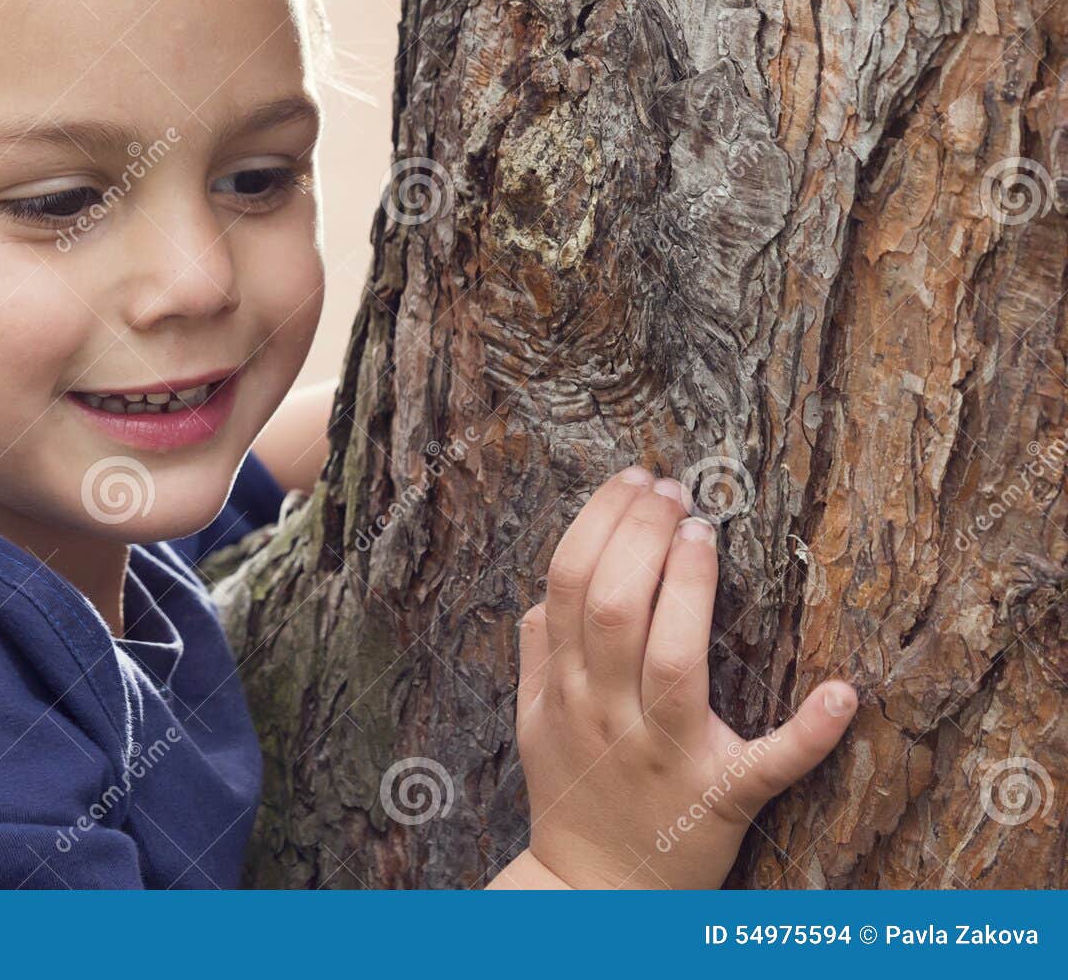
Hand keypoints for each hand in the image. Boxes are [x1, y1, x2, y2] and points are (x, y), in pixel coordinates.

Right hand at [499, 465, 857, 888]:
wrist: (593, 895)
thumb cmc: (572, 796)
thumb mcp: (534, 723)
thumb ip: (537, 656)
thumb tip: (542, 595)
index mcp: (565, 689)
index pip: (569, 584)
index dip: (600, 523)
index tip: (633, 481)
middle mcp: (607, 714)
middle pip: (615, 607)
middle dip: (642, 534)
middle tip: (672, 489)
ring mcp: (665, 757)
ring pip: (673, 662)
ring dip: (691, 589)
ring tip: (704, 531)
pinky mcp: (722, 799)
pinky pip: (768, 765)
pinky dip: (810, 732)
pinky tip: (842, 690)